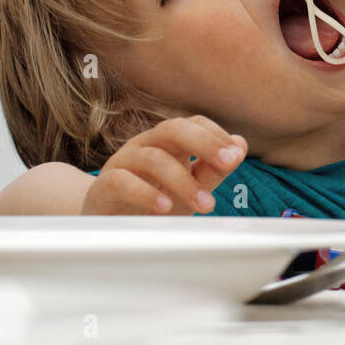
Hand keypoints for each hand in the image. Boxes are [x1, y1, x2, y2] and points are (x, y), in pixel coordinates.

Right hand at [82, 116, 246, 214]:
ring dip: (183, 181)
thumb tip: (240, 146)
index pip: (193, 123)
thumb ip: (213, 169)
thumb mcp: (190, 186)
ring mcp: (122, 163)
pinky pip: (122, 182)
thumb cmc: (153, 199)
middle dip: (204, 143)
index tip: (236, 155)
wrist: (108, 221)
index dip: (215, 134)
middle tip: (228, 163)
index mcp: (167, 142)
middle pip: (173, 129)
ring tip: (205, 204)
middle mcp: (145, 145)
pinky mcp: (103, 186)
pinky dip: (146, 193)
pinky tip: (165, 207)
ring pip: (152, 158)